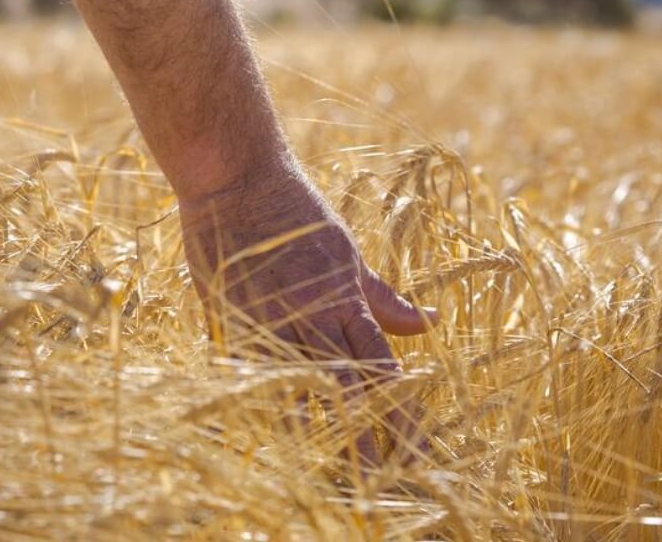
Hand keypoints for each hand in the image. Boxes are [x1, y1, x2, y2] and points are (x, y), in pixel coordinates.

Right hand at [177, 166, 433, 464]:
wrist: (237, 181)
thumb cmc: (296, 214)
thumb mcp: (348, 255)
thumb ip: (383, 298)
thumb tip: (430, 324)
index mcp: (344, 300)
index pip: (382, 366)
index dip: (402, 409)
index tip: (418, 449)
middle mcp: (311, 318)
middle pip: (347, 389)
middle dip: (366, 436)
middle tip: (384, 480)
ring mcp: (269, 323)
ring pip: (300, 391)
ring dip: (319, 435)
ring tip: (336, 476)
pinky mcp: (231, 324)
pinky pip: (251, 377)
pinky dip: (267, 409)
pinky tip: (279, 443)